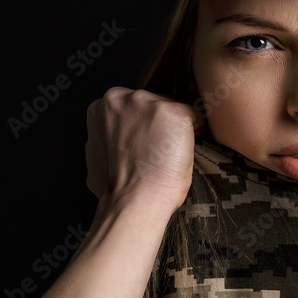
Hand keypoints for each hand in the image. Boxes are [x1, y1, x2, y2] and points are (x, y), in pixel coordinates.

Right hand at [85, 88, 205, 211]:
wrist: (134, 199)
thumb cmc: (120, 185)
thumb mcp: (101, 151)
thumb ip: (112, 133)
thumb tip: (124, 136)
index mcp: (101, 107)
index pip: (135, 106)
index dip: (144, 126)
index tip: (145, 144)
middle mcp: (122, 98)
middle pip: (154, 101)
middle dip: (159, 124)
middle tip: (157, 152)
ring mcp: (147, 102)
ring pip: (174, 107)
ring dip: (176, 128)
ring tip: (168, 155)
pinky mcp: (172, 111)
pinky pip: (195, 116)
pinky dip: (196, 133)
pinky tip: (182, 152)